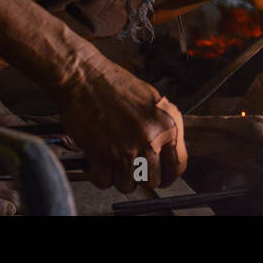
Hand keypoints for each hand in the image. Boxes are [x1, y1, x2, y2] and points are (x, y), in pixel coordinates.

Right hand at [55, 53, 186, 191]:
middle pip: (152, 180)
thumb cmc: (114, 86)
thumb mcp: (152, 103)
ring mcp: (128, 148)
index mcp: (168, 124)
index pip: (178, 166)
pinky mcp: (103, 155)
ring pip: (127, 185)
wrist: (84, 77)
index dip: (166, 175)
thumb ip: (162, 129)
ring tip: (110, 156)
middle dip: (139, 175)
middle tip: (127, 163)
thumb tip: (165, 156)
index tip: (158, 176)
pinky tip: (97, 158)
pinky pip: (104, 182)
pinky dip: (99, 174)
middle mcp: (152, 138)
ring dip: (117, 175)